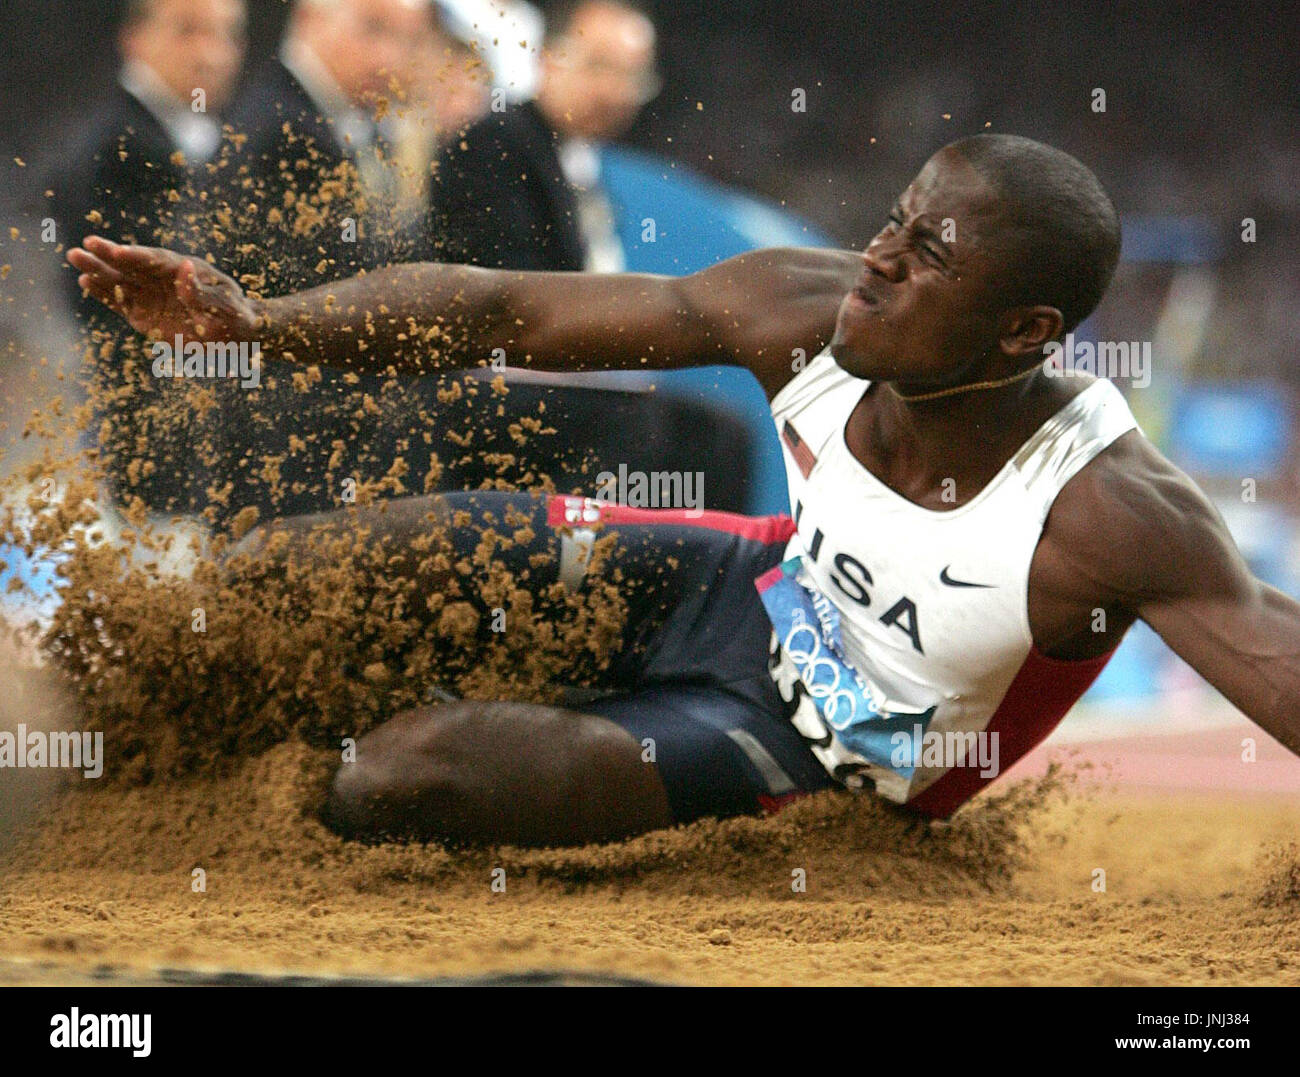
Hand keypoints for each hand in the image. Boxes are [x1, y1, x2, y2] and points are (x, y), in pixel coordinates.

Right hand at [66, 237, 262, 342]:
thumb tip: (183, 267)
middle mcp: (164, 278)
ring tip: (75, 258)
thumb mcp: (225, 307)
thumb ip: (202, 291)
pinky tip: (86, 284)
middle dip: (110, 256)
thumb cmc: (236, 317)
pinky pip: (121, 302)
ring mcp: (152, 295)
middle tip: (86, 245)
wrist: (236, 333)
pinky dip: (105, 295)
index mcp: (185, 270)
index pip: (157, 261)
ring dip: (99, 271)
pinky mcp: (144, 313)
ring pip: (122, 280)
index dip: (137, 256)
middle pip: (134, 265)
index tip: (118, 251)